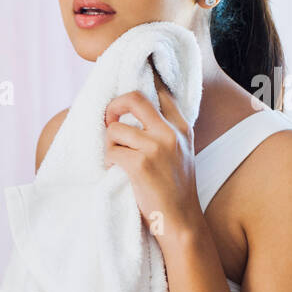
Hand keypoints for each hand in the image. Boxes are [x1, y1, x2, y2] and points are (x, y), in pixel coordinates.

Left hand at [104, 60, 202, 236]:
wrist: (181, 222)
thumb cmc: (174, 189)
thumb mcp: (180, 153)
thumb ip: (165, 130)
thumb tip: (137, 110)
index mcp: (181, 127)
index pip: (161, 91)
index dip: (145, 79)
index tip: (139, 68)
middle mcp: (170, 132)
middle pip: (132, 98)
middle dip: (114, 107)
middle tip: (110, 121)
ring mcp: (156, 147)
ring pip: (115, 130)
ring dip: (110, 145)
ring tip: (120, 161)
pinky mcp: (140, 164)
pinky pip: (110, 152)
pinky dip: (110, 163)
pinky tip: (119, 174)